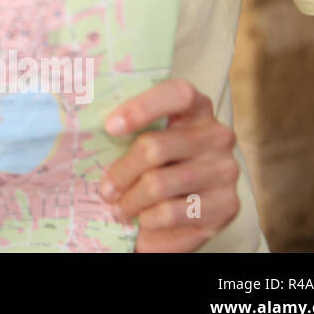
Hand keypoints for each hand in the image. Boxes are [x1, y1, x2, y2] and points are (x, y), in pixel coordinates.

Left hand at [98, 78, 238, 251]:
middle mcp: (217, 135)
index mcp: (196, 107)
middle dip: (121, 171)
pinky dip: (149, 219)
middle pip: (155, 147)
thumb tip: (85, 122)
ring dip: (130, 200)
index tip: (110, 126)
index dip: (142, 108)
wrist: (184, 210)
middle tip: (105, 190)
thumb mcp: (143, 140)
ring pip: (159, 184)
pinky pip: (172, 212)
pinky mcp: (227, 205)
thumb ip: (125, 129)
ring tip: (119, 208)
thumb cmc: (155, 165)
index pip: (177, 94)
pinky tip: (143, 219)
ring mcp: (225, 170)